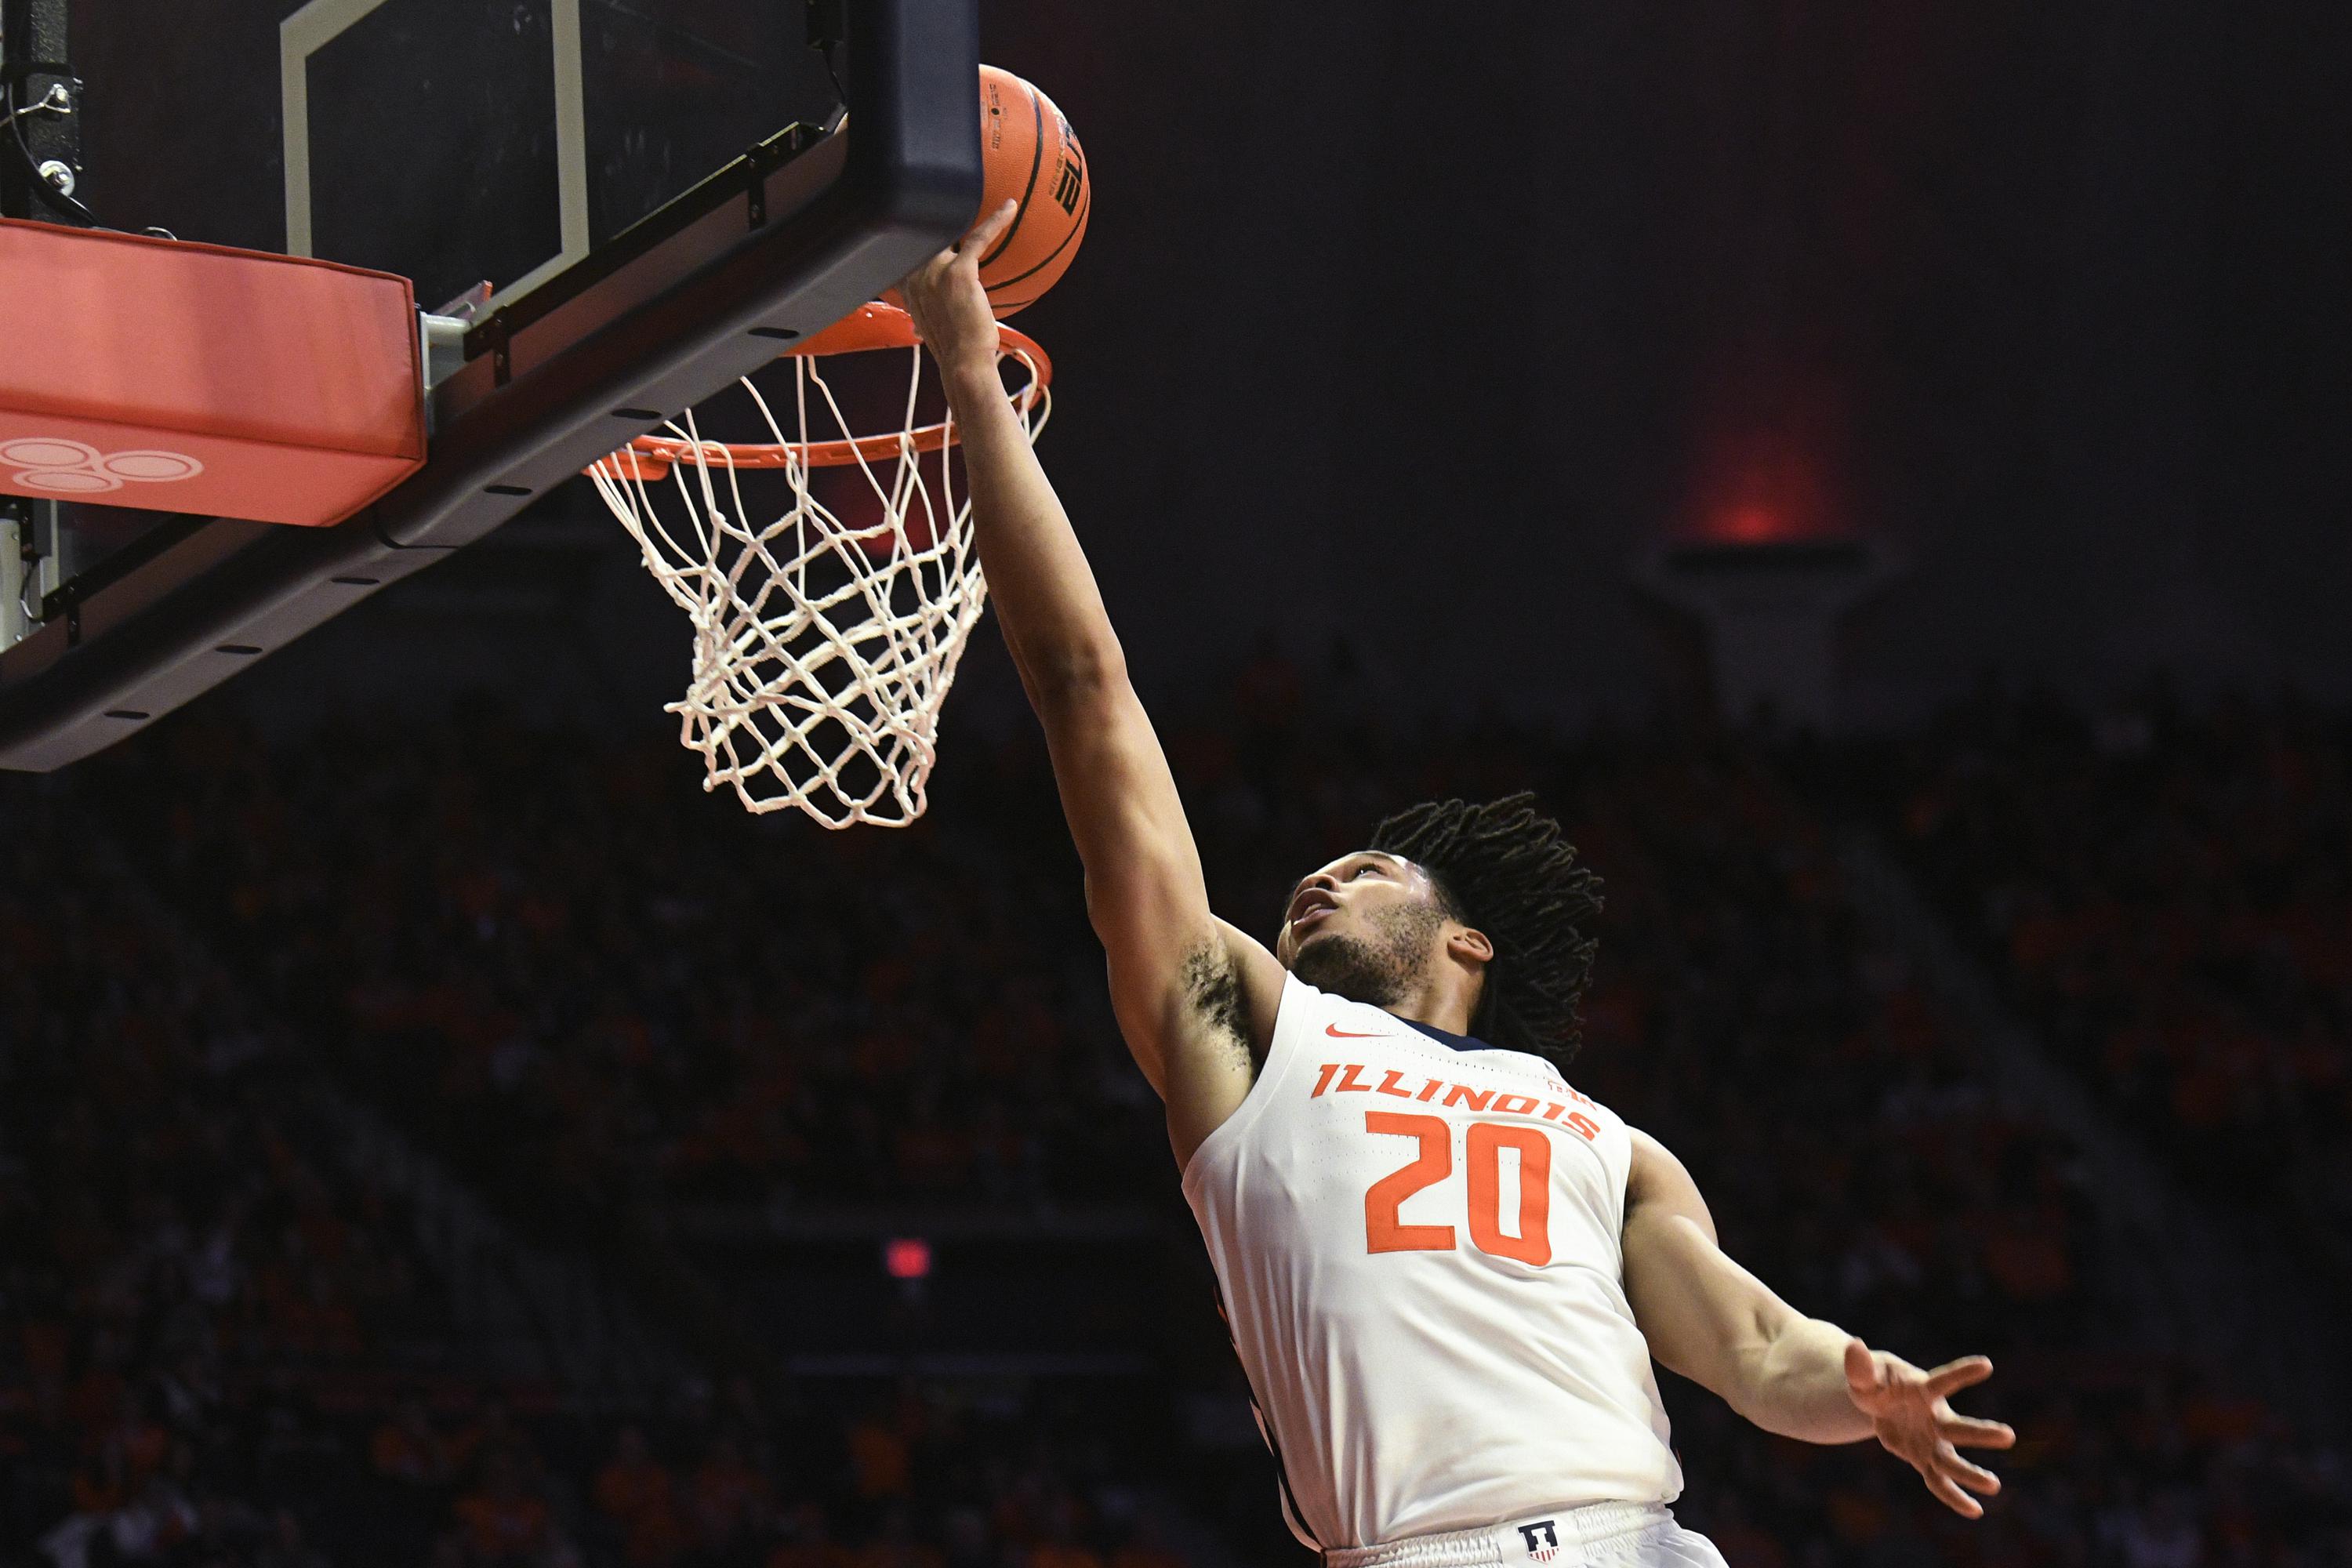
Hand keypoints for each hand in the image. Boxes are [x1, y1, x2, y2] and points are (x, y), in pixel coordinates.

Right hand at [895, 198, 1016, 379]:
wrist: (963, 363)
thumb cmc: (953, 349)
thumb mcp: (930, 328)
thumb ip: (923, 314)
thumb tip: (917, 326)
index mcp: (907, 285)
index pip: (907, 247)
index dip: (916, 229)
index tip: (926, 214)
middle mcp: (915, 274)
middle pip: (925, 232)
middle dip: (934, 211)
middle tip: (950, 192)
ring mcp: (934, 271)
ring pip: (948, 229)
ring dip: (961, 212)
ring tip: (974, 191)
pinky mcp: (959, 273)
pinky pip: (978, 238)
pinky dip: (996, 221)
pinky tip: (1011, 208)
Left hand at [1843, 1339, 2015, 1517]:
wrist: (1879, 1402)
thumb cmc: (1875, 1382)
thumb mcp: (1863, 1375)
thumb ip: (1859, 1366)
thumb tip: (1854, 1345)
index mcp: (1923, 1389)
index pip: (1944, 1379)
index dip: (1962, 1372)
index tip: (1986, 1364)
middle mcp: (1935, 1417)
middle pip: (1957, 1428)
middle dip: (1981, 1433)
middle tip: (2009, 1435)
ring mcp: (1932, 1441)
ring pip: (1952, 1460)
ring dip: (1971, 1473)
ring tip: (1994, 1486)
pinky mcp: (1924, 1459)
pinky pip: (1939, 1482)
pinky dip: (1954, 1497)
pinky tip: (1975, 1511)